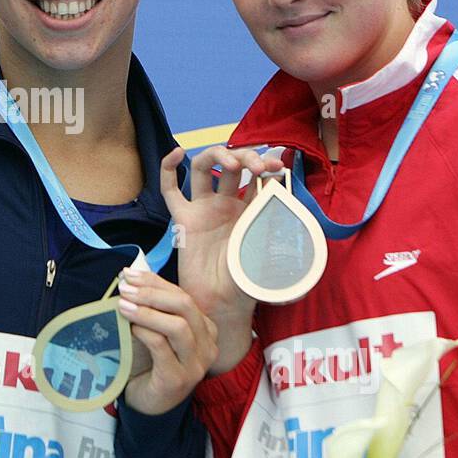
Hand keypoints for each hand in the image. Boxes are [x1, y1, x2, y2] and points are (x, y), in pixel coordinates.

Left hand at [116, 267, 217, 415]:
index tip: (129, 274)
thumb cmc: (153, 362)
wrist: (150, 404)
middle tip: (125, 288)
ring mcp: (196, 364)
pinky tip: (131, 328)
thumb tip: (131, 279)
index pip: (183, 296)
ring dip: (147, 312)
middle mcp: (207, 345)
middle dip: (152, 293)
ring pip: (178, 327)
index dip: (155, 281)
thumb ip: (154, 308)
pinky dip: (145, 333)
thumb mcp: (158, 331)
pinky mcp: (178, 380)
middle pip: (185, 306)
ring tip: (123, 306)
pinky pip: (162, 348)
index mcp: (206, 329)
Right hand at [159, 144, 284, 373]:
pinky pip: (169, 190)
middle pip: (232, 165)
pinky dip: (168, 168)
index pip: (257, 177)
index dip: (267, 165)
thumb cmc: (247, 283)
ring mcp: (203, 209)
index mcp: (249, 210)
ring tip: (233, 163)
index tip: (277, 167)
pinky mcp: (182, 219)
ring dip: (218, 155)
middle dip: (246, 158)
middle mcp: (226, 204)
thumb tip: (289, 207)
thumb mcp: (271, 252)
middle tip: (258, 168)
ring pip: (203, 167)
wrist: (222, 304)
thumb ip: (278, 232)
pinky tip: (177, 153)